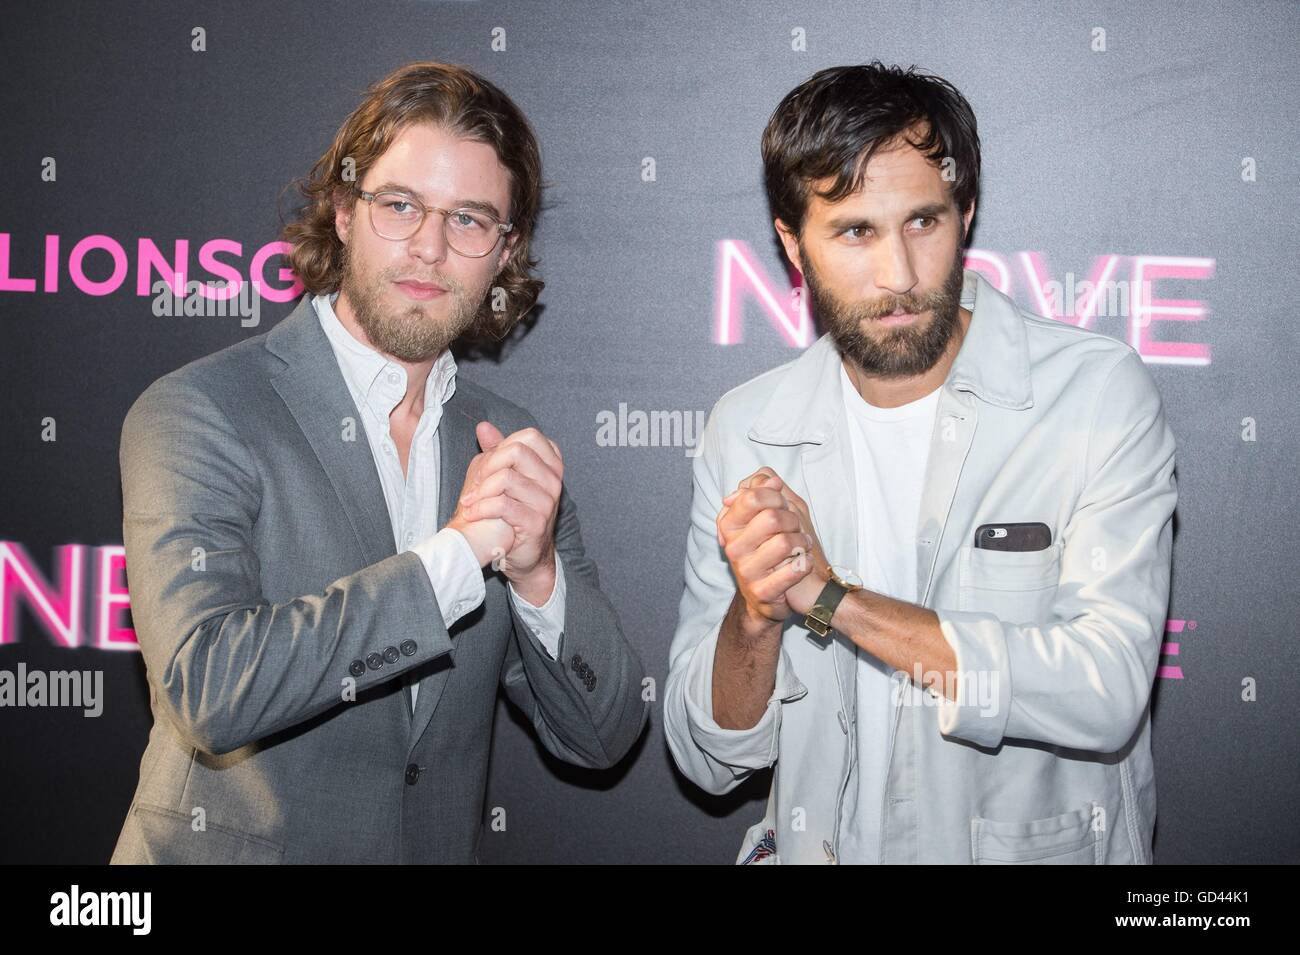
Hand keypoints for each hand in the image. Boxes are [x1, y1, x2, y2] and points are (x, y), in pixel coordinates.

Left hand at [457, 421, 562, 592]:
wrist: (523, 555)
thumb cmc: (511, 513)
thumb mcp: (503, 476)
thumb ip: (497, 451)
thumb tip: (483, 426)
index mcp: (551, 464)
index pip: (529, 436)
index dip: (502, 446)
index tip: (486, 465)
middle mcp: (555, 480)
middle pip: (517, 452)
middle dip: (488, 466)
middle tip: (474, 484)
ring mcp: (548, 502)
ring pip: (507, 478)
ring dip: (480, 491)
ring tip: (469, 502)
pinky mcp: (537, 523)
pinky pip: (503, 505)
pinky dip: (481, 508)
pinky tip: (472, 513)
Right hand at [717, 467, 813, 628]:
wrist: (778, 593)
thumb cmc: (774, 549)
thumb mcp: (769, 514)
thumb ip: (765, 492)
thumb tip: (771, 480)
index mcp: (729, 525)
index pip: (752, 496)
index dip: (776, 496)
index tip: (783, 505)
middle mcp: (733, 547)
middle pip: (771, 517)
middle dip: (793, 520)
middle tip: (796, 529)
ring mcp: (746, 571)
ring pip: (784, 542)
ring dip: (802, 542)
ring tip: (802, 547)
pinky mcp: (762, 591)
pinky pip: (794, 569)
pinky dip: (805, 564)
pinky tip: (804, 564)